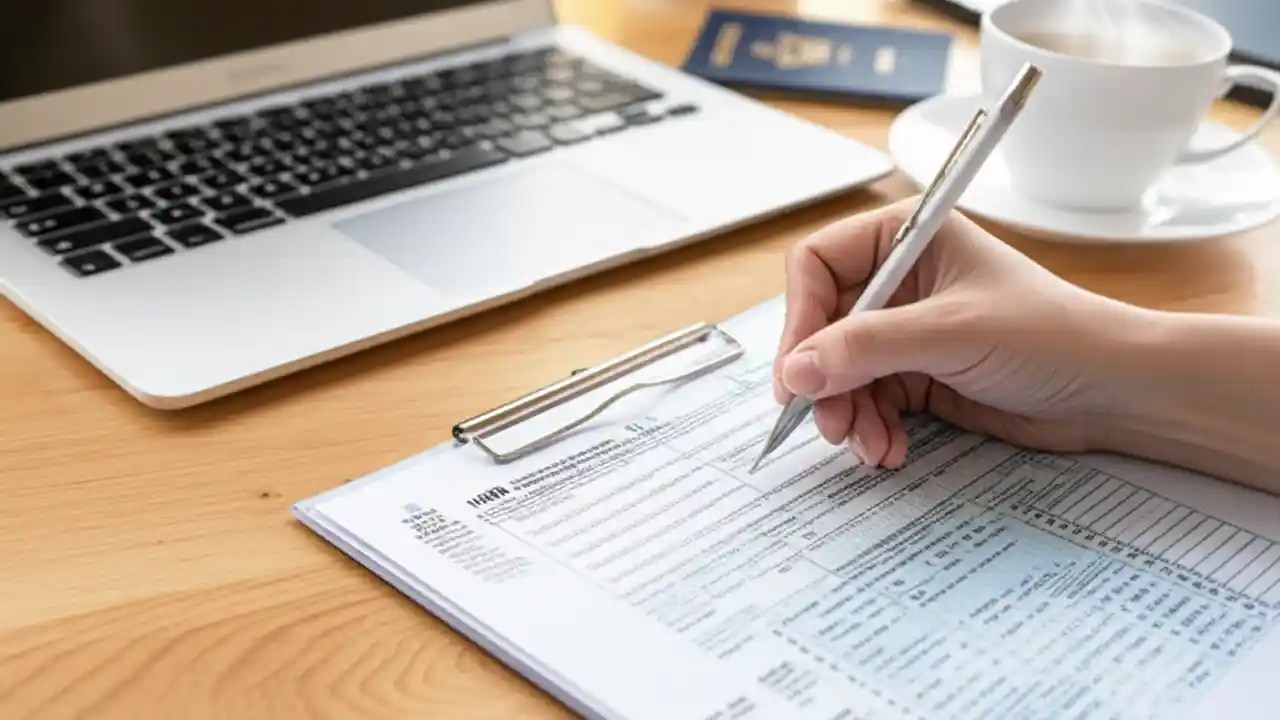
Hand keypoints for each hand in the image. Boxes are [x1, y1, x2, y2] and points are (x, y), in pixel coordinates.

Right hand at [771, 198, 1141, 467]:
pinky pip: (867, 399)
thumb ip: (867, 347)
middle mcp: (899, 279)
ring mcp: (906, 328)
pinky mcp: (917, 373)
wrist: (1112, 391)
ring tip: (868, 445)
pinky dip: (870, 427)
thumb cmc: (1051, 337)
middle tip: (829, 424)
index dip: (801, 319)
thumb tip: (796, 370)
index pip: (818, 266)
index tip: (798, 372)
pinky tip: (889, 448)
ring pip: (840, 370)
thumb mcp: (951, 333)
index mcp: (906, 237)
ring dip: (846, 412)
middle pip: (823, 326)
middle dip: (824, 379)